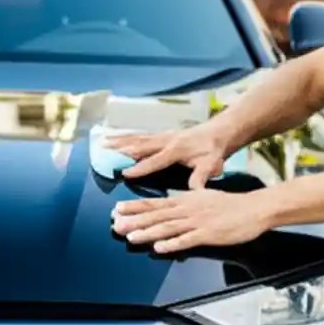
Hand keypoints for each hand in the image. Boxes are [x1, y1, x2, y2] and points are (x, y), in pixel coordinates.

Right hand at [105, 122, 232, 188]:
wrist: (219, 132)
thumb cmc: (214, 151)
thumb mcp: (211, 165)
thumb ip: (201, 177)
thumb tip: (194, 191)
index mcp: (176, 150)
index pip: (155, 160)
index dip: (140, 167)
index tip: (124, 173)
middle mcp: (166, 141)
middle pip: (140, 144)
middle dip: (121, 147)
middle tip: (104, 148)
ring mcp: (163, 136)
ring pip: (138, 138)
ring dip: (120, 139)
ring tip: (103, 140)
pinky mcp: (163, 135)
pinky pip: (142, 135)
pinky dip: (128, 136)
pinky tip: (118, 137)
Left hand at [111, 190, 272, 252]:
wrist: (254, 209)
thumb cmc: (230, 205)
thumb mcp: (203, 197)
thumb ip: (185, 202)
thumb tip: (169, 206)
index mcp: (186, 200)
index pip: (155, 203)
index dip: (135, 207)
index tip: (118, 209)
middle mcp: (188, 209)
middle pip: (156, 215)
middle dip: (134, 220)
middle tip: (116, 225)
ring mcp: (198, 222)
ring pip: (168, 227)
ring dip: (148, 232)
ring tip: (131, 237)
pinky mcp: (208, 234)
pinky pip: (187, 240)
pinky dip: (172, 244)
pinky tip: (159, 248)